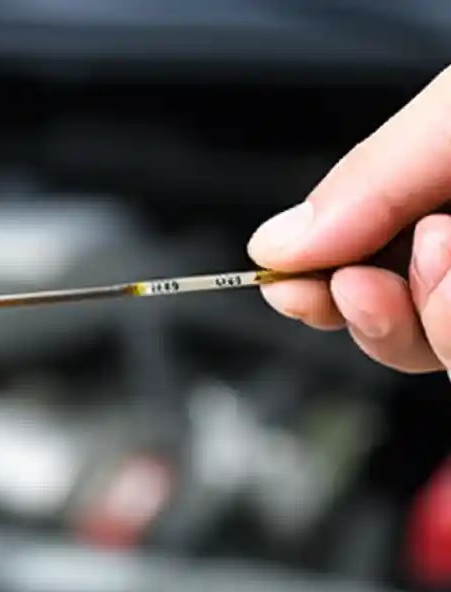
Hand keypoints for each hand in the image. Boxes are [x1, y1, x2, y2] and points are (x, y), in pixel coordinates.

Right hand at [248, 66, 450, 373]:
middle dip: (369, 316)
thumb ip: (369, 175)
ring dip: (428, 321)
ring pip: (436, 357)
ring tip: (443, 248)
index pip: (355, 271)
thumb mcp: (450, 119)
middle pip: (391, 333)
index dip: (313, 290)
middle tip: (363, 282)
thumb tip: (274, 244)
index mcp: (436, 201)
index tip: (289, 288)